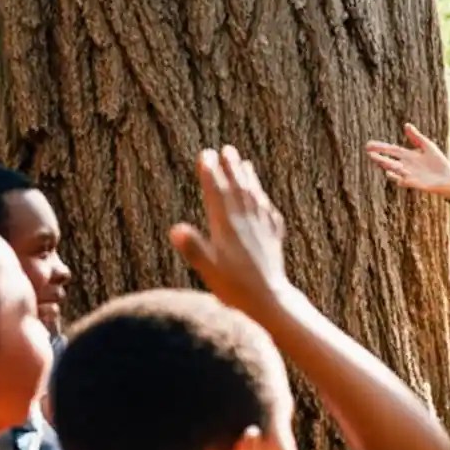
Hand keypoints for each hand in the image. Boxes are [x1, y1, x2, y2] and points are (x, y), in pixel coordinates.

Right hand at [169, 145, 290, 318]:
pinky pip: (269, 213)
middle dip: (231, 168)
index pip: (216, 193)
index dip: (210, 172)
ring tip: (246, 163)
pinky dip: (264, 201)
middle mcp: (246, 223)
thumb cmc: (235, 288)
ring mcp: (262, 230)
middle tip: (227, 148)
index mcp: (227, 227)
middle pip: (238, 189)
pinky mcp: (273, 240)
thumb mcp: (208, 270)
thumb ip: (193, 249)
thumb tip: (176, 228)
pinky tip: (264, 199)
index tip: (205, 154)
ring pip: (255, 197)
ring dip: (249, 178)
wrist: (270, 301)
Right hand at [365, 123, 449, 198]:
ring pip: (394, 171)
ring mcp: (409, 175)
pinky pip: (403, 181)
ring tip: (381, 161)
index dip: (380, 147)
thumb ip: (416, 137)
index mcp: (408, 155)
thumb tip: (406, 125)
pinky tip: (394, 173)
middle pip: (389, 161)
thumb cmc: (438, 162)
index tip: (369, 145)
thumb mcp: (427, 146)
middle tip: (369, 153)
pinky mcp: (414, 183)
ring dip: (389, 166)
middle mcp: (405, 165)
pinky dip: (399, 177)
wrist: (449, 177)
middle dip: (379, 157)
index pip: (391, 150)